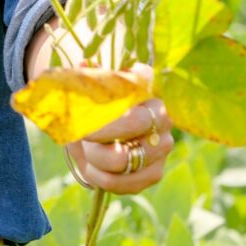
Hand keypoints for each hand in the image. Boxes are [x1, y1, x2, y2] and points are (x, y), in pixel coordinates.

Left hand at [63, 62, 174, 193]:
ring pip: (120, 158)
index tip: (91, 106)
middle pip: (132, 122)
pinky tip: (93, 166)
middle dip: (98, 131)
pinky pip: (122, 182)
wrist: (95, 136)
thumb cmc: (91, 107)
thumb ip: (86, 77)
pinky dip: (99, 176)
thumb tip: (84, 64)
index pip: (140, 85)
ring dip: (93, 156)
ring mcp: (164, 145)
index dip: (116, 94)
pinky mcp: (156, 172)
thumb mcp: (85, 89)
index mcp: (148, 84)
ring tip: (87, 149)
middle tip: (81, 133)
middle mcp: (163, 113)